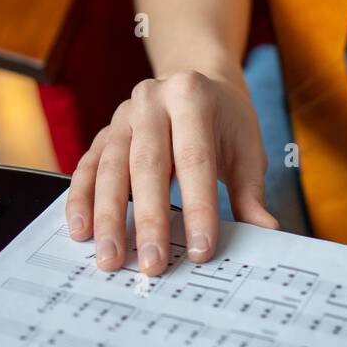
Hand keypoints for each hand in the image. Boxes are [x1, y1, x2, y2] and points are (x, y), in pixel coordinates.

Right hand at [65, 69, 277, 276]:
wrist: (196, 82)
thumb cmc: (225, 122)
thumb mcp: (247, 149)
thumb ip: (251, 193)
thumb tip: (266, 230)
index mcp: (193, 97)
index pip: (195, 161)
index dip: (198, 208)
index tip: (200, 250)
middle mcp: (152, 101)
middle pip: (148, 165)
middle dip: (149, 220)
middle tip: (151, 265)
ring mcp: (123, 115)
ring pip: (111, 168)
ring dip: (108, 217)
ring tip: (110, 258)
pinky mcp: (104, 131)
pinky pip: (87, 166)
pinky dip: (81, 200)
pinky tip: (81, 230)